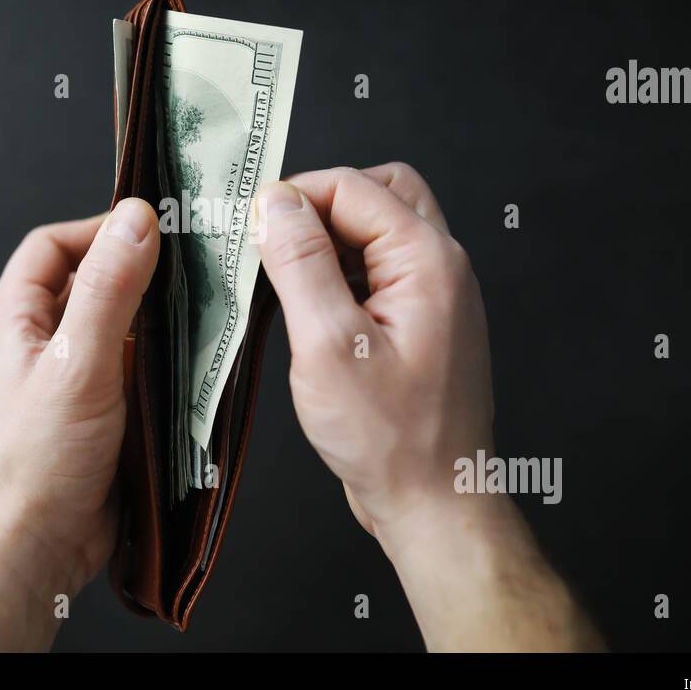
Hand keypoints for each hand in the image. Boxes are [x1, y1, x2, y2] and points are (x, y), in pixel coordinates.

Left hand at [0, 199, 158, 651]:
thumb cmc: (37, 463)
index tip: (154, 228)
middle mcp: (39, 343)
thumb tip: (137, 220)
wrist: (36, 549)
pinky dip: (164, 362)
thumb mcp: (79, 362)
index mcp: (15, 319)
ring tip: (202, 310)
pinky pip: (135, 371)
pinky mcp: (98, 412)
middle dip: (140, 273)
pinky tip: (195, 364)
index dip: (100, 230)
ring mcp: (70, 379)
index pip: (54, 246)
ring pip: (120, 328)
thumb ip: (109, 289)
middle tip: (192, 264)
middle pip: (92, 283)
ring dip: (158, 321)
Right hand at [255, 163, 600, 649]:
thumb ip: (301, 263)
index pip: (354, 186)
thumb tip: (276, 203)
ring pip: (380, 230)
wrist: (435, 503)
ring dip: (330, 240)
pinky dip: (342, 273)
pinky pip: (380, 271)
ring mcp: (435, 295)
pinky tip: (308, 308)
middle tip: (272, 238)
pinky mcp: (421, 323)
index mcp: (427, 259)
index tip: (249, 224)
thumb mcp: (328, 344)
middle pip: (380, 192)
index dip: (295, 196)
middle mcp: (441, 267)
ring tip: (285, 277)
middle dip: (321, 203)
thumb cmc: (391, 438)